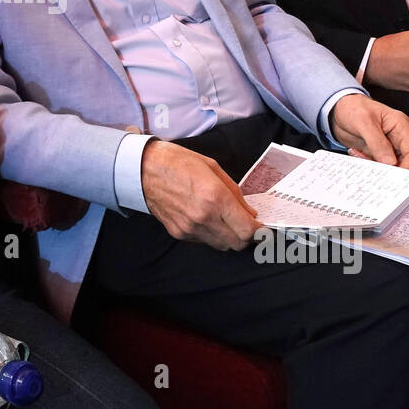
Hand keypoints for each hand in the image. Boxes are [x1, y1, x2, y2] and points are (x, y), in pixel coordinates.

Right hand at [138, 140, 260, 250]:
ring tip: (229, 221)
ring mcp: (190, 228)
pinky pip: (205, 242)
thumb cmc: (178, 162)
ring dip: (231, 237)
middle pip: (238, 243)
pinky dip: (213, 235)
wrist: (144, 169)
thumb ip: (235, 193)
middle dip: (248, 236)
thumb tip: (249, 213)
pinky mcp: (179, 233)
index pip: (248, 230)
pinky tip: (209, 220)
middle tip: (249, 225)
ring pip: (222, 246)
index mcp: (215, 198)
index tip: (264, 228)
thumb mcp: (213, 168)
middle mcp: (203, 217)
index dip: (261, 232)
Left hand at [330, 95, 408, 168]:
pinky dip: (369, 165)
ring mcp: (389, 147)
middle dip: (394, 171)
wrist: (338, 109)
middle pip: (408, 162)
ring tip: (360, 155)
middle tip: (377, 172)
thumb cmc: (353, 108)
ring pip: (393, 168)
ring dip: (378, 168)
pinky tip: (357, 153)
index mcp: (401, 126)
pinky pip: (379, 167)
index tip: (396, 176)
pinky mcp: (379, 154)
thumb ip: (377, 142)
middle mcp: (399, 138)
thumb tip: (390, 162)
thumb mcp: (363, 121)